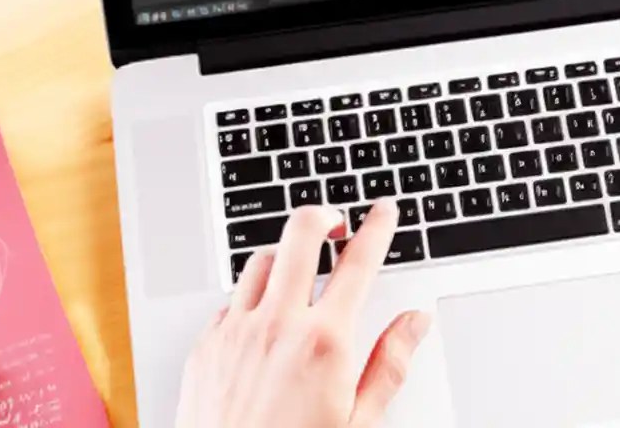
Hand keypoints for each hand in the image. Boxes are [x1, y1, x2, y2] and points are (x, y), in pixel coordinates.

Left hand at [176, 200, 430, 427]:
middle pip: (301, 236)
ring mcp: (235, 333)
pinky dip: (253, 295)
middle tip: (337, 221)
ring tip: (301, 266)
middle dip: (323, 215)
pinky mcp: (204, 347)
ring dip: (287, 254)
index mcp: (324, 343)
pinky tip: (264, 313)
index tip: (383, 212)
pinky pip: (231, 299)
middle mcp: (277, 327)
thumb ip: (390, 364)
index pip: (359, 263)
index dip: (377, 228)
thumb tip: (414, 323)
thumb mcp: (361, 422)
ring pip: (262, 261)